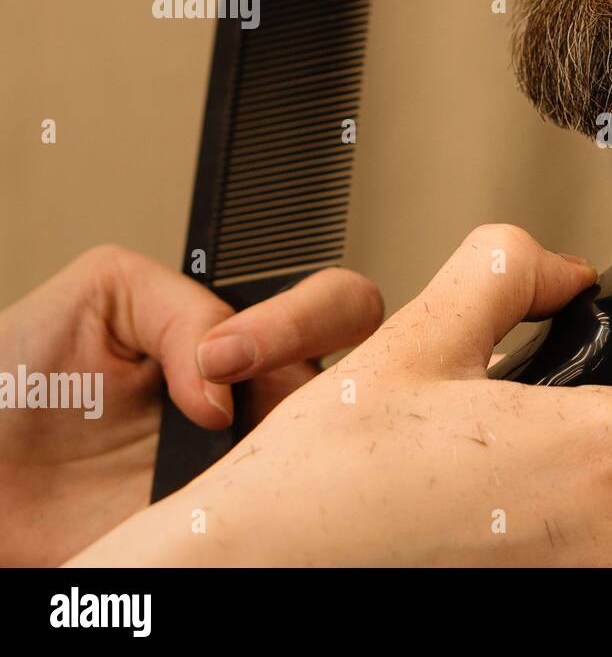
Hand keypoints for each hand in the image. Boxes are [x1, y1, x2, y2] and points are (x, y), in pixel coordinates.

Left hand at [0, 245, 382, 565]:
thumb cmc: (22, 382)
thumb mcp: (104, 295)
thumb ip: (184, 307)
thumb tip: (227, 381)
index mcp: (249, 341)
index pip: (337, 309)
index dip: (301, 322)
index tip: (223, 355)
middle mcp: (266, 406)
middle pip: (355, 388)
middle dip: (308, 389)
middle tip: (220, 412)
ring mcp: (251, 474)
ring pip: (324, 464)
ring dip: (280, 457)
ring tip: (196, 468)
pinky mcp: (228, 538)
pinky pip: (275, 532)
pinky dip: (251, 522)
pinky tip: (194, 515)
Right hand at [73, 226, 611, 566]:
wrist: (261, 572)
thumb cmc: (330, 486)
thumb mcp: (420, 340)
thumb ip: (505, 276)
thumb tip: (555, 269)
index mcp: (611, 453)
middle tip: (545, 447)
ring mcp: (592, 596)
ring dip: (588, 518)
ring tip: (500, 491)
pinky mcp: (558, 623)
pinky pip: (589, 578)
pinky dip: (556, 555)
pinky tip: (486, 531)